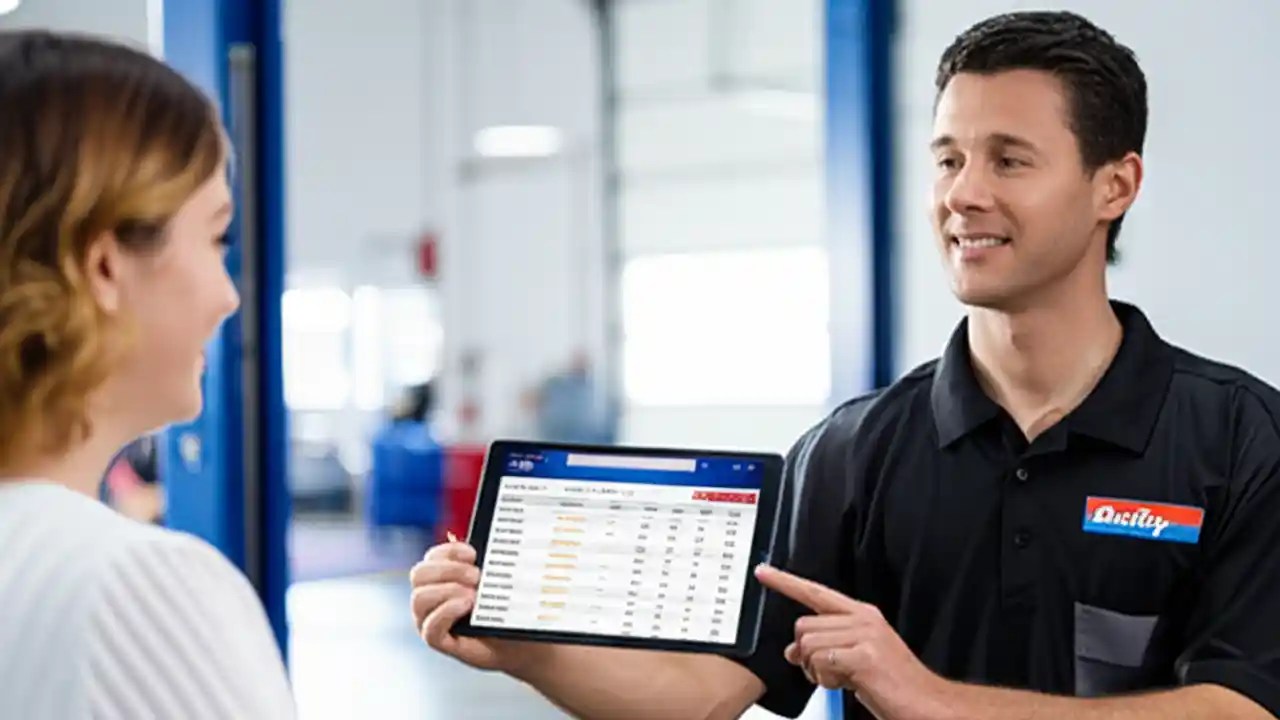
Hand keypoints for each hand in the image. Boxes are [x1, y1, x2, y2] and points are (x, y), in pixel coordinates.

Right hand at [409, 540, 528, 673]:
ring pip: (420, 598)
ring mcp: (429, 619)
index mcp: (440, 576)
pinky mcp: (437, 640)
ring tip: (474, 595)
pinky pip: (430, 627)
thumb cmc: (505, 610)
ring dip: (448, 591)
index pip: (432, 557)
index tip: (474, 554)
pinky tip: (467, 606)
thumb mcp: (495, 582)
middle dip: (449, 570)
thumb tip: (482, 545)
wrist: (517, 641)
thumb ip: (484, 564)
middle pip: (419, 574)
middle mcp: (429, 596)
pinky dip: (447, 612)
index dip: (450, 551)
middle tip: (476, 576)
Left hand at [754, 564, 954, 719]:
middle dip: (807, 656)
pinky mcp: (864, 656)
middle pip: (804, 626)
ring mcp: (865, 635)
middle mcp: (863, 620)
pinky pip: (820, 663)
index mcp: (862, 616)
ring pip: (808, 645)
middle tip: (829, 673)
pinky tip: (848, 684)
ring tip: (842, 679)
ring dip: (816, 671)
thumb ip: (825, 649)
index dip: (785, 581)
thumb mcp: (854, 661)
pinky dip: (826, 680)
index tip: (764, 572)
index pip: (816, 593)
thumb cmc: (895, 685)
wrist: (927, 704)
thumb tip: (793, 651)